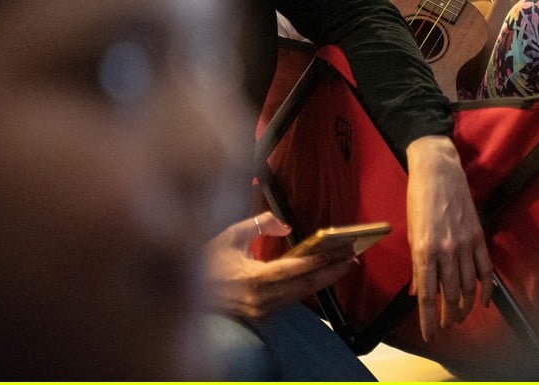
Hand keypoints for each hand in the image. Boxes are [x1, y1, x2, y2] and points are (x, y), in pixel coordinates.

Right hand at [203, 211, 356, 320]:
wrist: (187, 294)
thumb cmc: (207, 262)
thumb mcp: (230, 235)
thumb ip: (259, 224)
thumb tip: (284, 225)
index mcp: (250, 279)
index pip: (290, 271)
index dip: (313, 262)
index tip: (333, 254)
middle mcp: (259, 299)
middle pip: (303, 287)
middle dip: (329, 274)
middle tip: (351, 260)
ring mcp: (260, 310)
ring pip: (299, 296)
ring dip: (322, 282)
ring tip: (342, 267)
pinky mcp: (261, 314)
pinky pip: (289, 300)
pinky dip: (306, 288)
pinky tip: (320, 277)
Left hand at [405, 135, 493, 340]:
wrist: (438, 170)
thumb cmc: (419, 198)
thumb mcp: (411, 232)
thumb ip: (417, 266)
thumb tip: (417, 291)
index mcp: (424, 250)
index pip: (428, 295)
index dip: (428, 319)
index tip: (430, 334)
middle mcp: (446, 250)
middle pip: (450, 296)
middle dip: (447, 316)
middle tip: (445, 325)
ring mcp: (464, 244)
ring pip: (468, 287)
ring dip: (464, 307)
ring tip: (459, 316)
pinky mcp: (478, 237)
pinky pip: (485, 270)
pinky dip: (487, 289)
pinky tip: (484, 301)